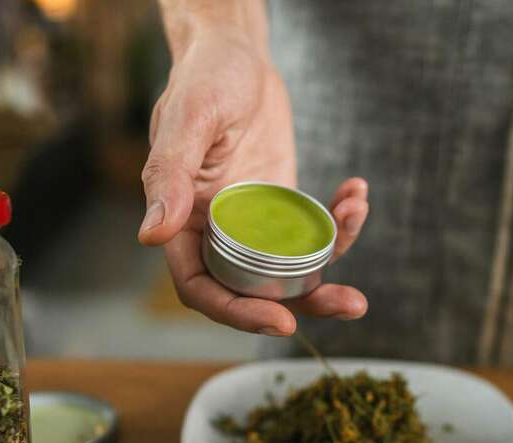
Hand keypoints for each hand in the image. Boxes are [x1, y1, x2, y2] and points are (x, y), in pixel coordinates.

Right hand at [139, 24, 368, 335]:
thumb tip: (151, 235)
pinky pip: (314, 234)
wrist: (236, 53)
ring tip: (361, 242)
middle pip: (254, 290)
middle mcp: (217, 232)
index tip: (281, 319)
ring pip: (291, 271)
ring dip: (331, 272)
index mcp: (182, 223)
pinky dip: (341, 224)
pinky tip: (356, 195)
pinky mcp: (285, 208)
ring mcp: (254, 223)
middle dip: (302, 303)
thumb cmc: (203, 77)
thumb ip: (169, 176)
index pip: (202, 287)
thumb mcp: (188, 119)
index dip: (238, 311)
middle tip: (349, 303)